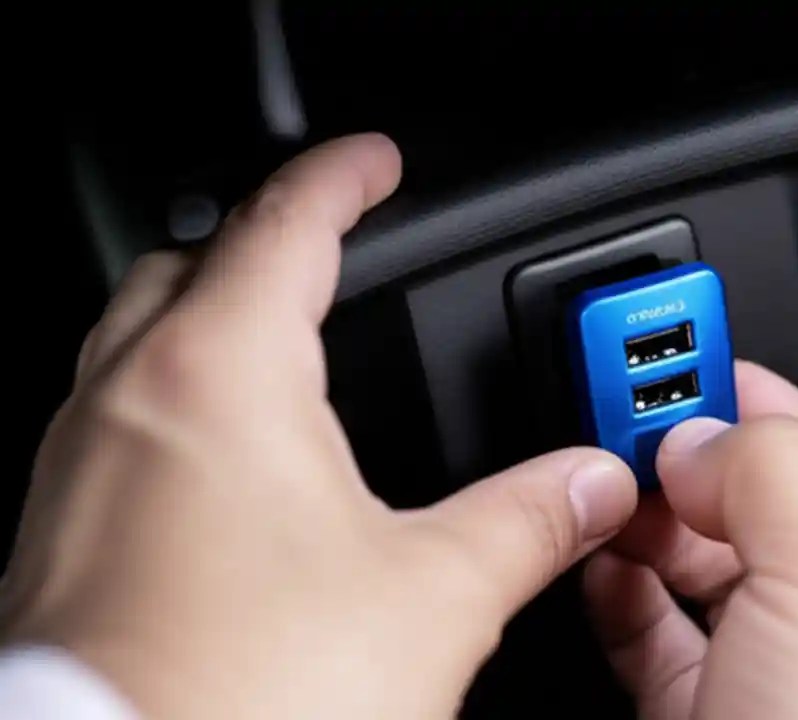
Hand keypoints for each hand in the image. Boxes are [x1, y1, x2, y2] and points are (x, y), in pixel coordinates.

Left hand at [0, 134, 637, 717]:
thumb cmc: (244, 697)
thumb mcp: (433, 596)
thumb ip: (529, 519)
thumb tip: (592, 485)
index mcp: (221, 378)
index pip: (286, 223)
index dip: (343, 178)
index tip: (374, 164)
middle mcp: (126, 404)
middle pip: (187, 265)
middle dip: (261, 242)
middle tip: (326, 250)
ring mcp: (75, 470)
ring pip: (134, 345)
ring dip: (205, 324)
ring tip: (281, 354)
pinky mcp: (54, 539)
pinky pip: (112, 428)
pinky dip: (172, 411)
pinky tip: (227, 475)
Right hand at [584, 361, 797, 718]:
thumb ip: (782, 476)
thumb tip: (701, 438)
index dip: (772, 406)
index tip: (698, 358)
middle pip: (759, 513)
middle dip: (694, 453)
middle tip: (629, 412)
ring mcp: (761, 689)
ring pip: (694, 573)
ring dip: (643, 517)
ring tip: (602, 481)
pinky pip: (645, 635)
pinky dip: (613, 591)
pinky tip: (597, 564)